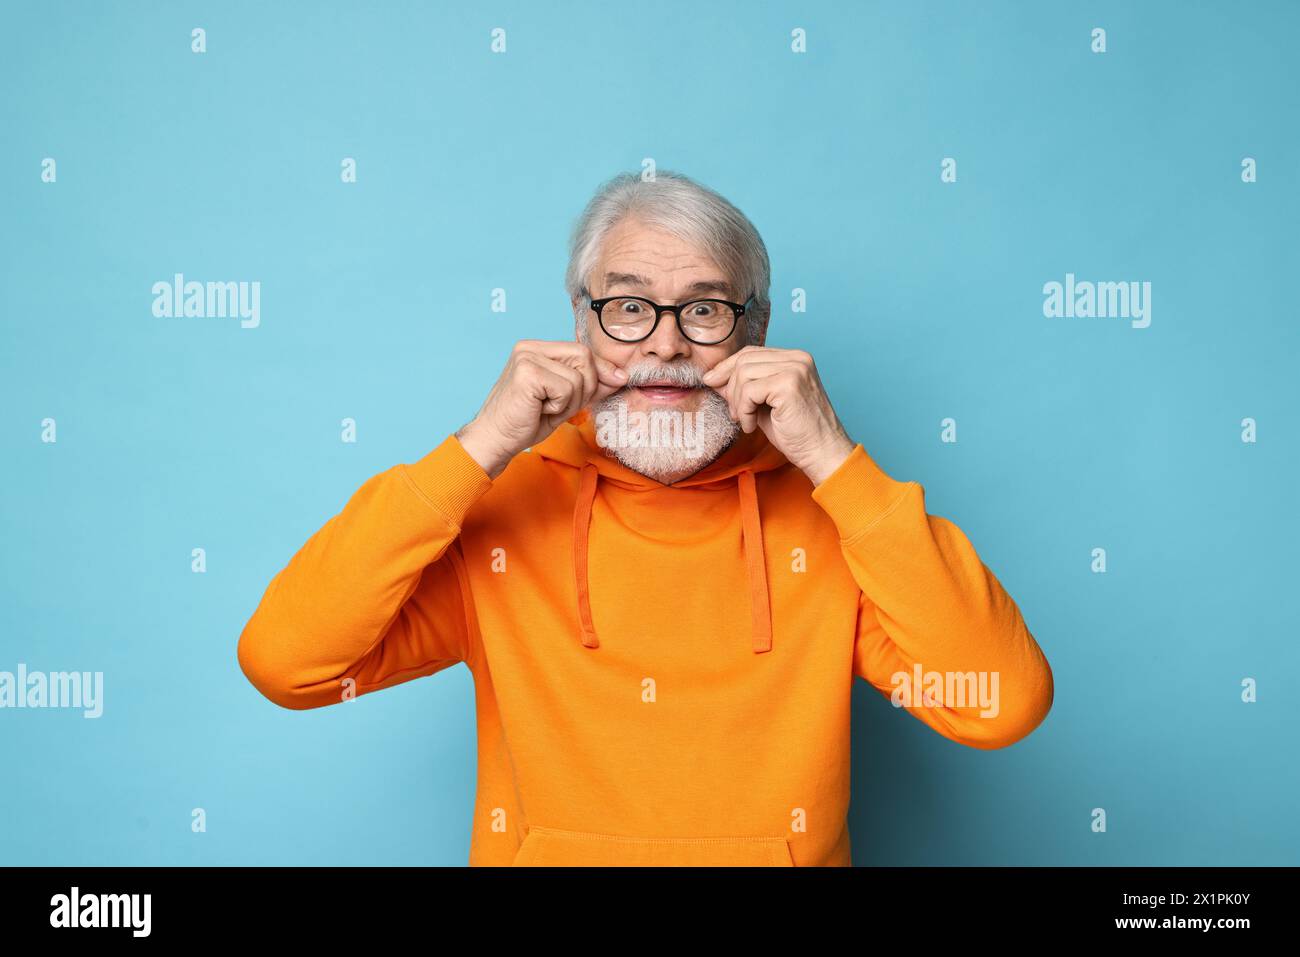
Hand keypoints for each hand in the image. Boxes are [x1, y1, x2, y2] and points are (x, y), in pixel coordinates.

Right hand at [456, 340, 626, 477]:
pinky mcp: (527, 372)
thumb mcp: (566, 400)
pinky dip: (559, 406)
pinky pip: (566, 388)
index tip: (616, 381)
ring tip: (545, 409)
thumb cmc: (526, 422)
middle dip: (585, 388)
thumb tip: (620, 375)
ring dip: (569, 402)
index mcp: (537, 349)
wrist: (496, 441)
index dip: (602, 369)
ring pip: (578, 377)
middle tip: (559, 406)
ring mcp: (526, 357)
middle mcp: (529, 347)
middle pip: (584, 357)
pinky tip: (538, 410)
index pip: (582, 350)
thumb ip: (590, 385)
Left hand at [701, 346, 853, 485]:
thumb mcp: (763, 404)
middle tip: (735, 414)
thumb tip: (714, 377)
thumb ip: (743, 387)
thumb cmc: (796, 432)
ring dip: (737, 402)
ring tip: (746, 420)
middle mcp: (797, 358)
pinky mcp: (789, 384)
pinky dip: (744, 411)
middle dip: (730, 387)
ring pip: (744, 373)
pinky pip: (749, 390)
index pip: (750, 352)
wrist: (822, 453)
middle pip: (744, 360)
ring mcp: (795, 369)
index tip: (711, 382)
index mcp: (794, 359)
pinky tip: (752, 425)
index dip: (727, 367)